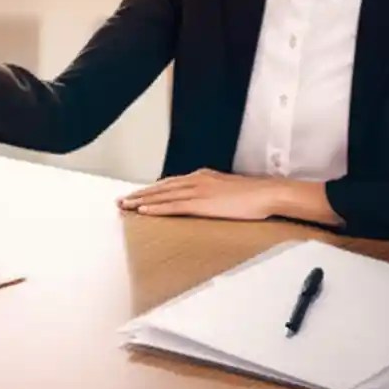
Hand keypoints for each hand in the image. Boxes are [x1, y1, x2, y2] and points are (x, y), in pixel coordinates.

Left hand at [117, 169, 280, 220]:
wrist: (267, 194)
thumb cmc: (253, 196)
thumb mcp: (228, 191)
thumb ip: (213, 194)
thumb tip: (205, 203)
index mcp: (202, 177)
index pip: (170, 183)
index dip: (152, 189)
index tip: (137, 195)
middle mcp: (196, 180)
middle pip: (161, 187)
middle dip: (140, 193)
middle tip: (122, 200)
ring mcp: (197, 190)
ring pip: (162, 195)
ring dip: (142, 200)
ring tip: (125, 205)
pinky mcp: (201, 202)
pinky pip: (173, 205)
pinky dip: (156, 207)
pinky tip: (143, 210)